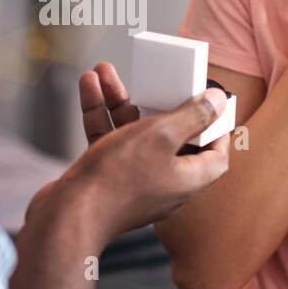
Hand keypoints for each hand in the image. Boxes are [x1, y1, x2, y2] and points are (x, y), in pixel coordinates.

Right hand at [34, 61, 230, 246]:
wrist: (67, 216)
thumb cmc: (119, 179)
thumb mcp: (161, 135)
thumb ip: (192, 115)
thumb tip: (220, 101)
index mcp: (187, 179)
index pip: (214, 155)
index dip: (215, 127)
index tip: (208, 102)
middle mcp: (163, 183)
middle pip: (169, 137)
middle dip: (157, 101)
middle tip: (154, 77)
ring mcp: (132, 182)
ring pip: (132, 134)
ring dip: (119, 101)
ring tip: (104, 71)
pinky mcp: (105, 179)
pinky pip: (108, 141)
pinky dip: (100, 115)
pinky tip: (89, 87)